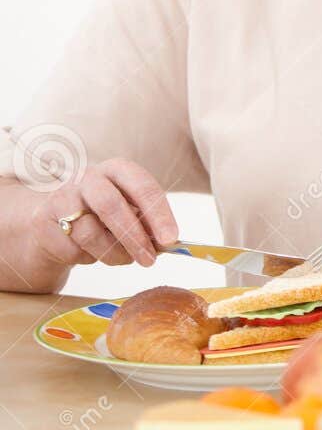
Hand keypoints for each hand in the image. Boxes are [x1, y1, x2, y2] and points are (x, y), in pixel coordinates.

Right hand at [29, 158, 178, 268]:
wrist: (59, 219)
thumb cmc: (107, 214)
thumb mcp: (131, 210)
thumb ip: (148, 223)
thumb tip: (165, 242)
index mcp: (118, 169)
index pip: (142, 187)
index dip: (158, 214)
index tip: (170, 239)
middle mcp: (88, 177)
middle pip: (111, 206)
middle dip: (134, 238)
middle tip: (149, 260)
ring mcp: (62, 197)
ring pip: (90, 233)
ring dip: (114, 254)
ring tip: (125, 259)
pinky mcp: (43, 220)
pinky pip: (71, 249)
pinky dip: (88, 258)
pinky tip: (91, 252)